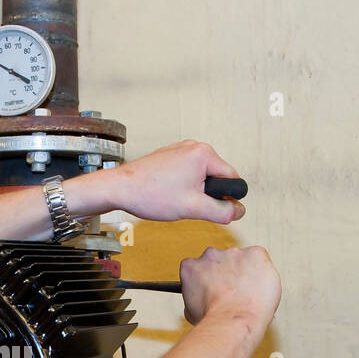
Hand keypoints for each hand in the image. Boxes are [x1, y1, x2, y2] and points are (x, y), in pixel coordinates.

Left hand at [104, 139, 246, 224]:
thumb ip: (222, 211)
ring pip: (201, 176)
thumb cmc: (151, 194)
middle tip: (187, 205)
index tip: (211, 209)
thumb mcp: (193, 208)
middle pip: (216, 177)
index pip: (232, 178)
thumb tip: (239, 211)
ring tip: (175, 199)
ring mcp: (180, 149)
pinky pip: (187, 173)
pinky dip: (182, 186)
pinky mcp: (169, 156)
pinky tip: (167, 194)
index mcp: (204, 154)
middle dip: (207, 195)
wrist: (119, 189)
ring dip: (195, 192)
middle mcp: (194, 146)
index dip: (227, 198)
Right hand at [179, 245, 280, 328]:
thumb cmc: (214, 320)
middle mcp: (210, 255)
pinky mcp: (255, 253)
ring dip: (245, 274)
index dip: (209, 280)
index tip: (215, 290)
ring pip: (242, 260)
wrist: (233, 320)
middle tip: (234, 294)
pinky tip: (260, 289)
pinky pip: (261, 260)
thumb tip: (202, 299)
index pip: (199, 267)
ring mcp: (233, 253)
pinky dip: (263, 272)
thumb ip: (195, 296)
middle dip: (228, 275)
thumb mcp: (191, 310)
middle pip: (221, 261)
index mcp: (191, 267)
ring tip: (249, 296)